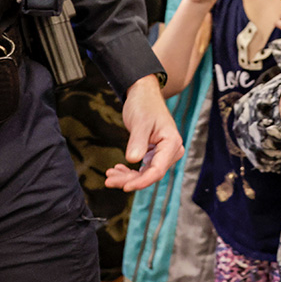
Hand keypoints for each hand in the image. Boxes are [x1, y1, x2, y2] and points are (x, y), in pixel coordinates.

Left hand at [104, 75, 184, 190]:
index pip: (157, 170)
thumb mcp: (140, 122)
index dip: (141, 181)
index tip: (125, 187)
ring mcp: (163, 153)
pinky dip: (129, 171)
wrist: (143, 94)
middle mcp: (171, 151)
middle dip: (129, 180)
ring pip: (145, 173)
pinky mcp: (155, 153)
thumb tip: (133, 160)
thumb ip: (138, 141)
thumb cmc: (144, 104)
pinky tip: (116, 169)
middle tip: (109, 180)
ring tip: (109, 176)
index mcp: (172, 143)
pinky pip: (143, 168)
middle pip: (150, 174)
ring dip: (127, 177)